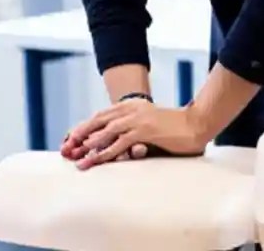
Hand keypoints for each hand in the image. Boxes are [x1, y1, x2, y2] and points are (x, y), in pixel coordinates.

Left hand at [63, 100, 209, 169]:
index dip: (86, 126)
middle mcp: (132, 109)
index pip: (102, 115)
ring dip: (90, 145)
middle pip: (99, 120)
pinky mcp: (145, 130)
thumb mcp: (150, 124)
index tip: (72, 138)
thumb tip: (116, 144)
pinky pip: (120, 142)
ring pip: (106, 131)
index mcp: (131, 106)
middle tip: (67, 146)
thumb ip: (132, 130)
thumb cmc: (175, 129)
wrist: (196, 124)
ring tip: (77, 156)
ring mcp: (138, 119)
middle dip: (82, 133)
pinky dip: (106, 151)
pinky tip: (96, 158)